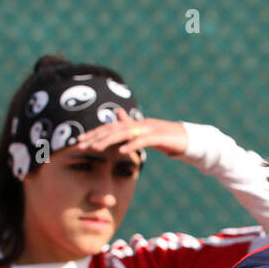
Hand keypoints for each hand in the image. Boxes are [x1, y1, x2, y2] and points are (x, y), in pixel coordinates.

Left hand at [73, 109, 189, 159]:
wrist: (189, 139)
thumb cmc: (167, 139)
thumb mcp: (146, 134)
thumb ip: (131, 127)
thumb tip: (118, 116)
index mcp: (134, 124)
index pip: (110, 128)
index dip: (94, 133)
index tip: (79, 141)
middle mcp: (139, 123)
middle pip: (113, 129)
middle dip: (95, 137)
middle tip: (80, 145)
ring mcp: (149, 129)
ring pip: (124, 133)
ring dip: (107, 141)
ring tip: (95, 148)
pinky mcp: (159, 136)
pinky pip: (142, 140)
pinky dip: (131, 145)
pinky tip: (121, 151)